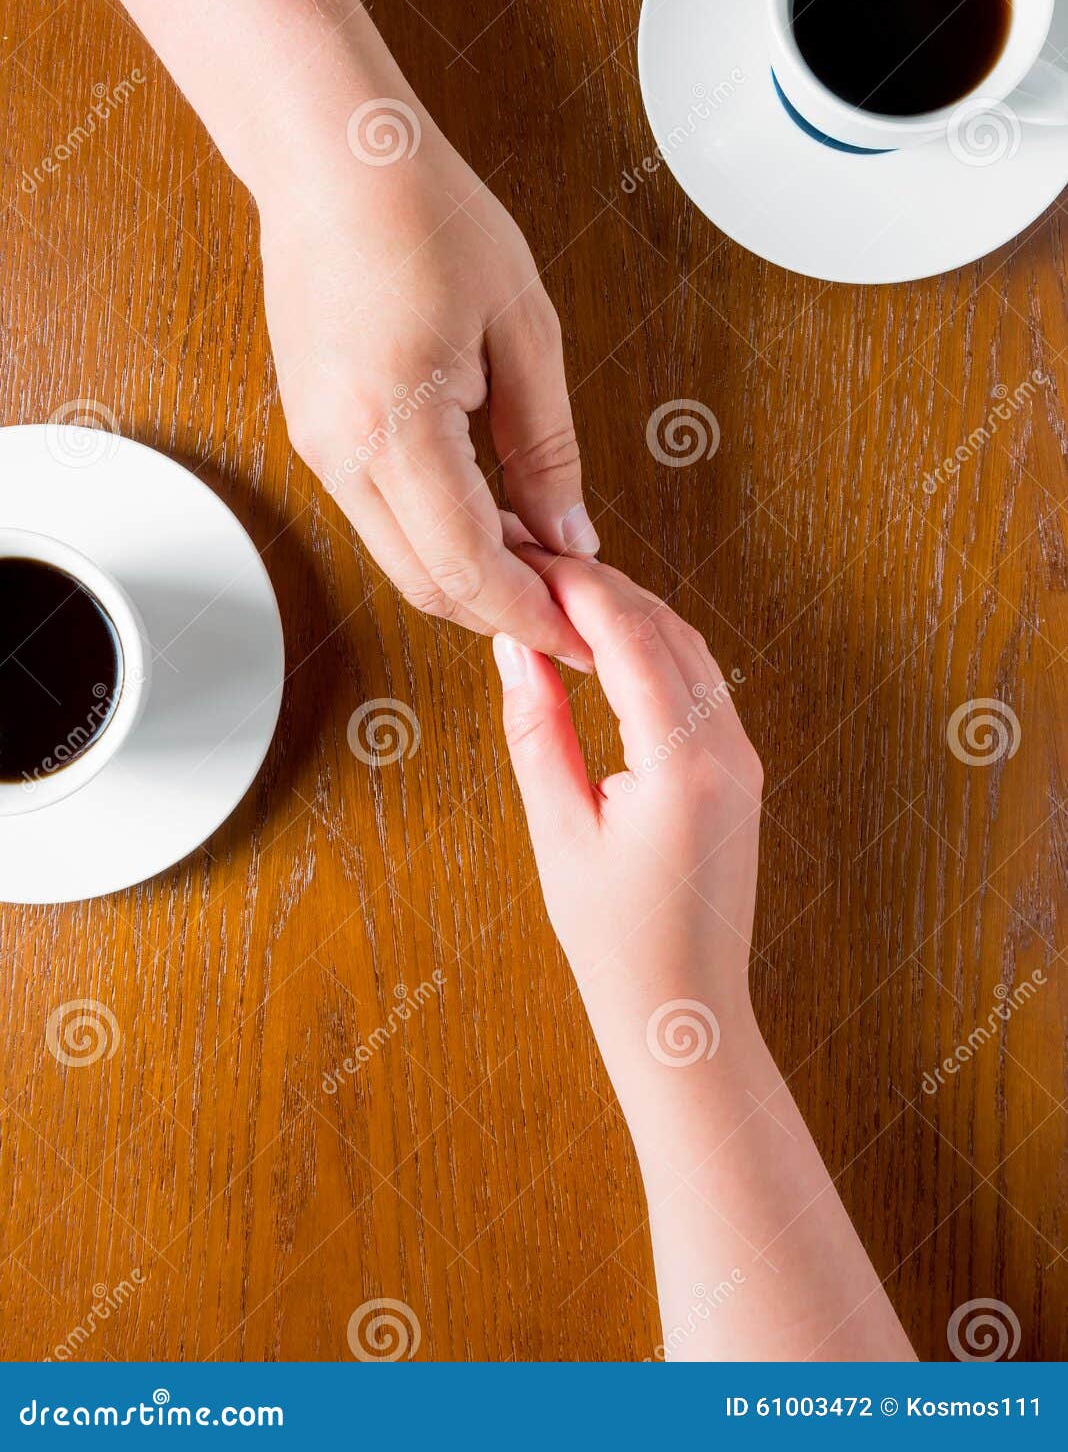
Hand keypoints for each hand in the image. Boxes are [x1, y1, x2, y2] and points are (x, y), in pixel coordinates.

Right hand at [258, 114, 597, 666]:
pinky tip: (492, 513)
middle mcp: (340, 453)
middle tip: (574, 605)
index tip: (582, 632)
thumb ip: (547, 446)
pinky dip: (439, 536)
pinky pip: (380, 516)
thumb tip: (570, 534)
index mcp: (395, 428)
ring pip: (400, 557)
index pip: (468, 568)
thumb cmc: (427, 217)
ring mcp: (317, 447)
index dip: (531, 613)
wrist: (333, 160)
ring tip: (544, 554)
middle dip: (503, 610)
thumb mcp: (524, 329)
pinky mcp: (314, 433)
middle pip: (426, 583)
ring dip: (472, 574)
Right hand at [494, 555, 917, 1364]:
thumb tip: (519, 648)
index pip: (631, 636)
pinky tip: (609, 653)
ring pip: (690, 651)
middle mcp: (728, 749)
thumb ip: (539, 729)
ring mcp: (743, 760)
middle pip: (668, 630)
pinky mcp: (741, 773)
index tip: (531, 557)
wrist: (684, 1011)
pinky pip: (700, 686)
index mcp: (682, 762)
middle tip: (538, 566)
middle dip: (604, 589)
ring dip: (632, 616)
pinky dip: (654, 653)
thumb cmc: (615, 940)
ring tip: (564, 601)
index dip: (579, 587)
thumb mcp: (559, 830)